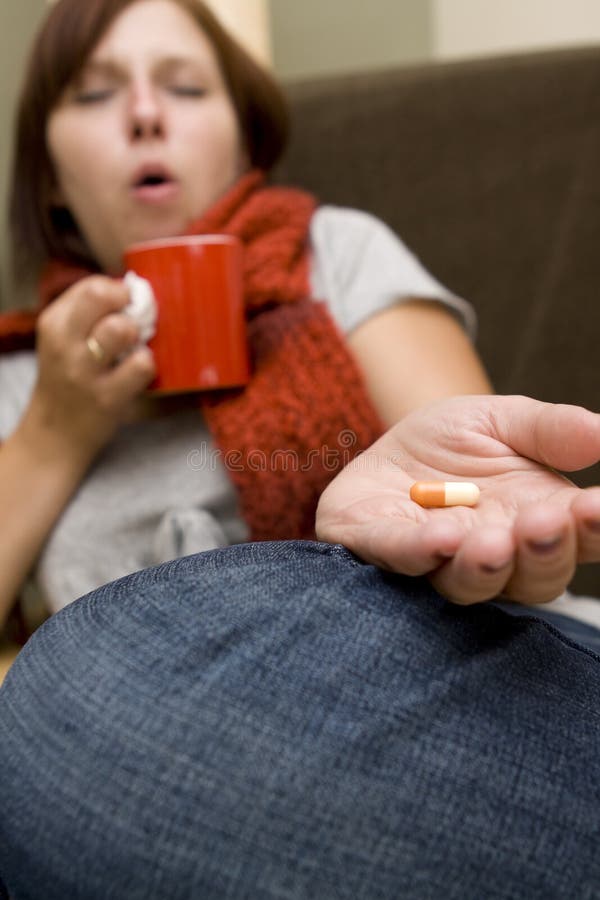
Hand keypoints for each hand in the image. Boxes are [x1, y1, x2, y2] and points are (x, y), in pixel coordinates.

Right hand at [26, 275, 155, 462]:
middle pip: (102, 297)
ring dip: (138, 336)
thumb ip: (88, 315)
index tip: (123, 306)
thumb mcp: (62, 341)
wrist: (55, 435)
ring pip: (122, 329)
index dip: (117, 291)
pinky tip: (136, 372)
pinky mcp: (108, 397)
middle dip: (127, 305)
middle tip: (132, 323)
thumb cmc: (66, 381)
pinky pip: (142, 365)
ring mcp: (84, 372)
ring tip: (131, 350)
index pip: (92, 286)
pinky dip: (147, 365)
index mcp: (53, 324)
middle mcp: (64, 344)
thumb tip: (133, 291)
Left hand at [316, 395, 599, 604]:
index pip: (581, 537)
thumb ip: (552, 431)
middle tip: (546, 522)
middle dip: (542, 551)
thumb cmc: (456, 442)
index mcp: (541, 521)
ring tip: (494, 542)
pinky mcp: (384, 550)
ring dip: (484, 566)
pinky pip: (404, 557)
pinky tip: (438, 537)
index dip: (594, 527)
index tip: (599, 506)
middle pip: (534, 575)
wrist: (387, 445)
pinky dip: (420, 550)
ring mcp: (440, 561)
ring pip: (470, 582)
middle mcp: (498, 555)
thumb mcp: (505, 420)